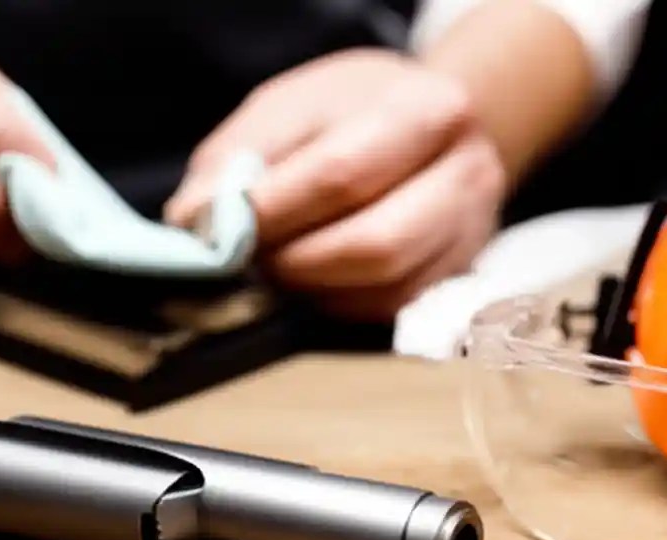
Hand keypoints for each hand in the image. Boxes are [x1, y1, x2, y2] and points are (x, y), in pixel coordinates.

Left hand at [165, 48, 505, 321]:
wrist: (436, 123)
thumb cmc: (355, 109)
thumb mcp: (291, 105)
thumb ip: (238, 157)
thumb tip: (194, 221)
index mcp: (428, 110)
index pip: (340, 175)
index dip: (271, 212)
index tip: (219, 227)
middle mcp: (468, 174)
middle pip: (373, 244)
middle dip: (294, 261)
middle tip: (248, 258)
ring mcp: (472, 231)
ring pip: (385, 287)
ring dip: (314, 290)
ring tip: (275, 267)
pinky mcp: (460, 274)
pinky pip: (392, 308)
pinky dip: (338, 303)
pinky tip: (311, 281)